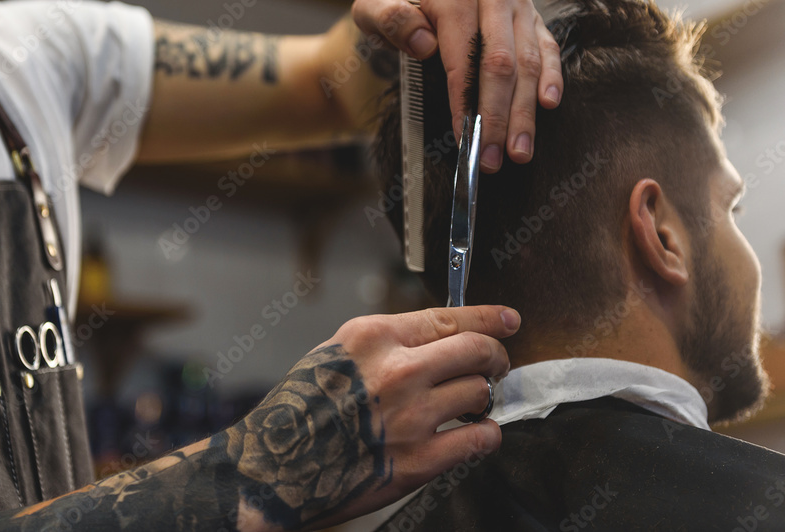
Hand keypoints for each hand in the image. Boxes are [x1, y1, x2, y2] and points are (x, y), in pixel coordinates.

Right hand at [220, 304, 518, 529]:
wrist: (276, 468)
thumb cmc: (300, 410)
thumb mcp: (337, 353)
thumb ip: (387, 343)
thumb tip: (440, 339)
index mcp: (373, 336)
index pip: (448, 316)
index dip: (488, 317)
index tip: (508, 320)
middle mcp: (396, 370)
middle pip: (477, 349)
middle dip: (495, 356)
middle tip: (495, 366)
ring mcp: (410, 416)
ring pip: (480, 392)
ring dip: (483, 399)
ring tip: (470, 406)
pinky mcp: (418, 460)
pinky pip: (479, 439)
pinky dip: (485, 435)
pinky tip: (474, 434)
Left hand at [351, 0, 562, 172]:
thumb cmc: (397, 9)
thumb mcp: (373, 9)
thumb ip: (387, 18)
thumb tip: (422, 42)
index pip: (465, 56)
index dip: (465, 100)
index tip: (463, 137)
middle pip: (502, 64)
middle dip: (497, 117)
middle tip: (490, 158)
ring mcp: (517, 5)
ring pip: (528, 64)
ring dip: (524, 113)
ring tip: (517, 152)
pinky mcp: (533, 18)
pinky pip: (548, 50)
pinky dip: (551, 80)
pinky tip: (547, 106)